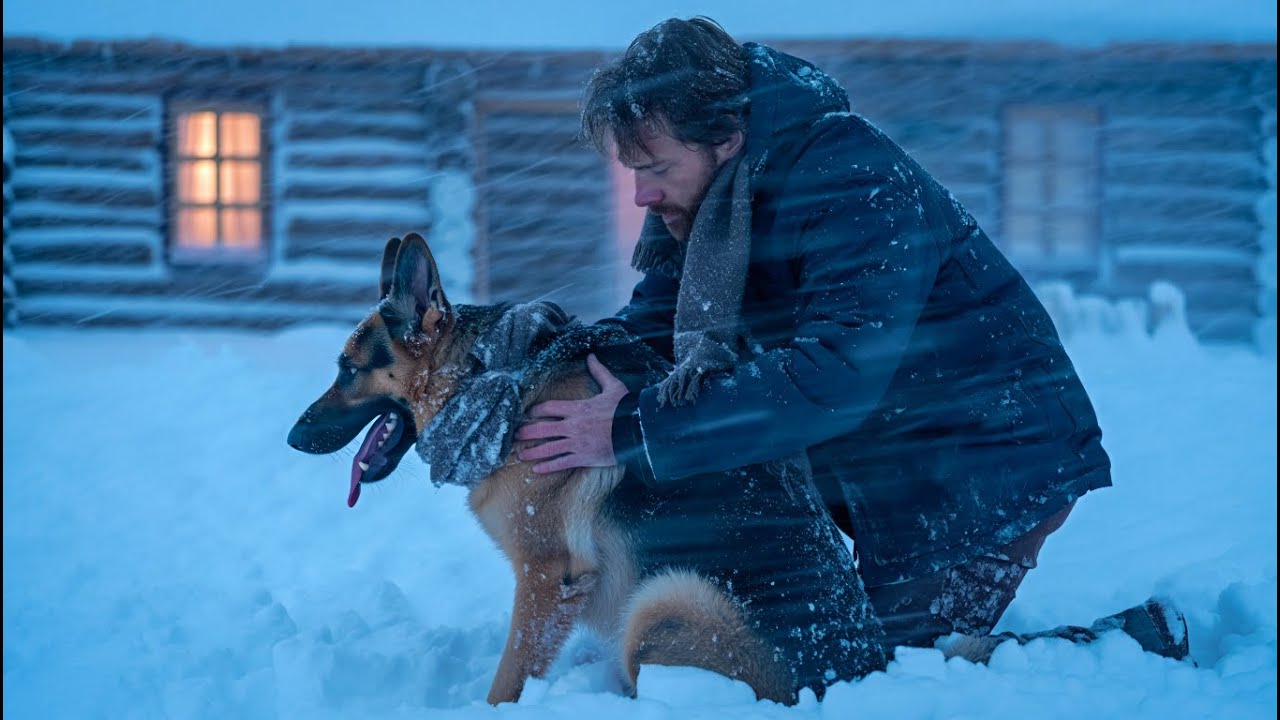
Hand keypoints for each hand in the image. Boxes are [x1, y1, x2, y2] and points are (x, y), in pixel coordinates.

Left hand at [515, 354, 627, 473]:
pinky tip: (537, 469)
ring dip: (532, 452)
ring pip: (548, 448)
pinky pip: (561, 463)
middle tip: (515, 435)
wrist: (638, 430)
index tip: (528, 414)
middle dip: (526, 432)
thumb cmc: (625, 408)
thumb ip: (599, 372)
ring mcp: (576, 443)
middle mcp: (573, 426)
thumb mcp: (613, 386)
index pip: (548, 408)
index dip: (535, 411)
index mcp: (577, 408)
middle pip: (542, 429)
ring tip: (520, 455)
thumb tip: (591, 356)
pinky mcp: (583, 457)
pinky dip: (548, 467)